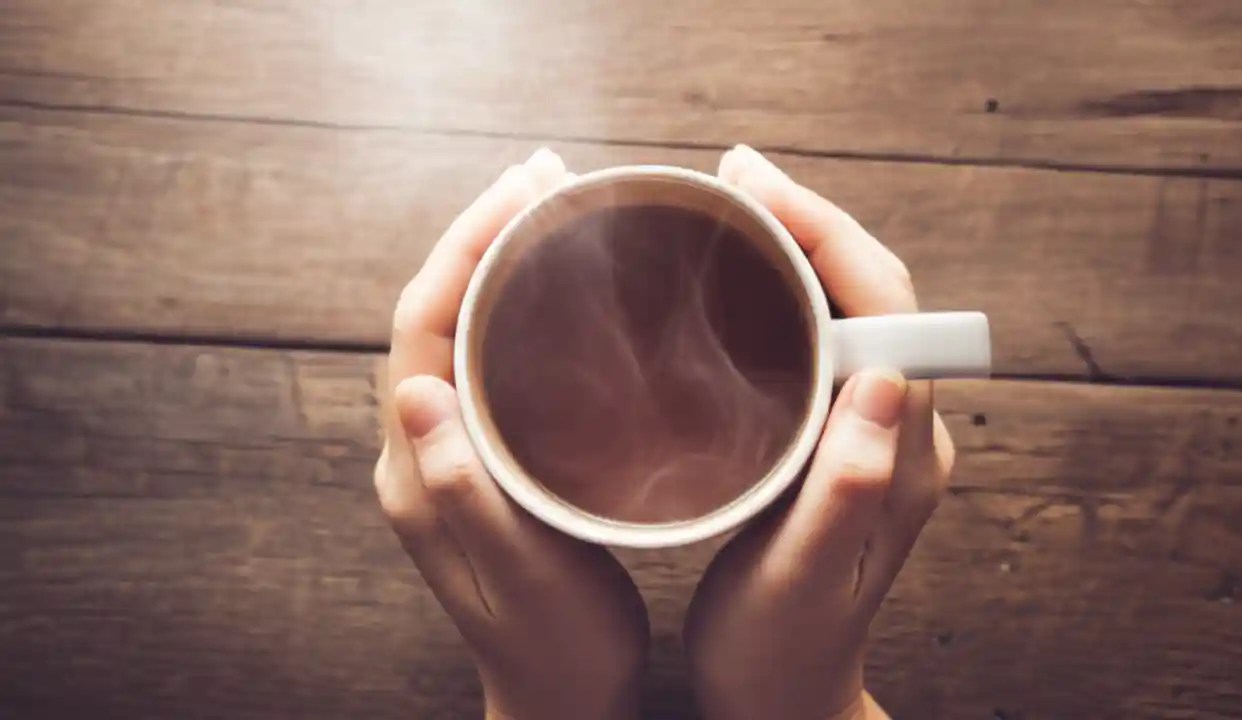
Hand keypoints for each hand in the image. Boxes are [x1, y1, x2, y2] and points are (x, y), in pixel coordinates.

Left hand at [373, 149, 648, 719]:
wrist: (560, 696)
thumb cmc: (555, 644)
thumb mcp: (520, 574)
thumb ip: (465, 488)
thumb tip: (416, 391)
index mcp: (417, 473)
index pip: (420, 331)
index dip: (463, 249)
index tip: (521, 192)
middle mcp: (419, 452)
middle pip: (431, 314)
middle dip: (477, 236)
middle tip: (541, 177)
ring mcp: (446, 453)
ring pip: (454, 329)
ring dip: (491, 262)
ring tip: (545, 210)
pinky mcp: (480, 459)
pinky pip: (481, 358)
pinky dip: (510, 306)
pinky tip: (552, 289)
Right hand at [683, 146, 955, 719]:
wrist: (783, 697)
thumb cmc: (782, 650)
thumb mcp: (801, 580)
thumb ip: (848, 488)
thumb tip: (885, 378)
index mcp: (902, 456)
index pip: (887, 308)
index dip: (827, 233)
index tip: (755, 187)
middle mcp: (900, 431)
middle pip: (873, 290)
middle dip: (811, 219)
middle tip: (733, 174)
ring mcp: (871, 433)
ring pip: (849, 306)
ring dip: (798, 246)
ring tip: (733, 205)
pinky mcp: (837, 440)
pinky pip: (823, 337)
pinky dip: (782, 289)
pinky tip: (736, 277)